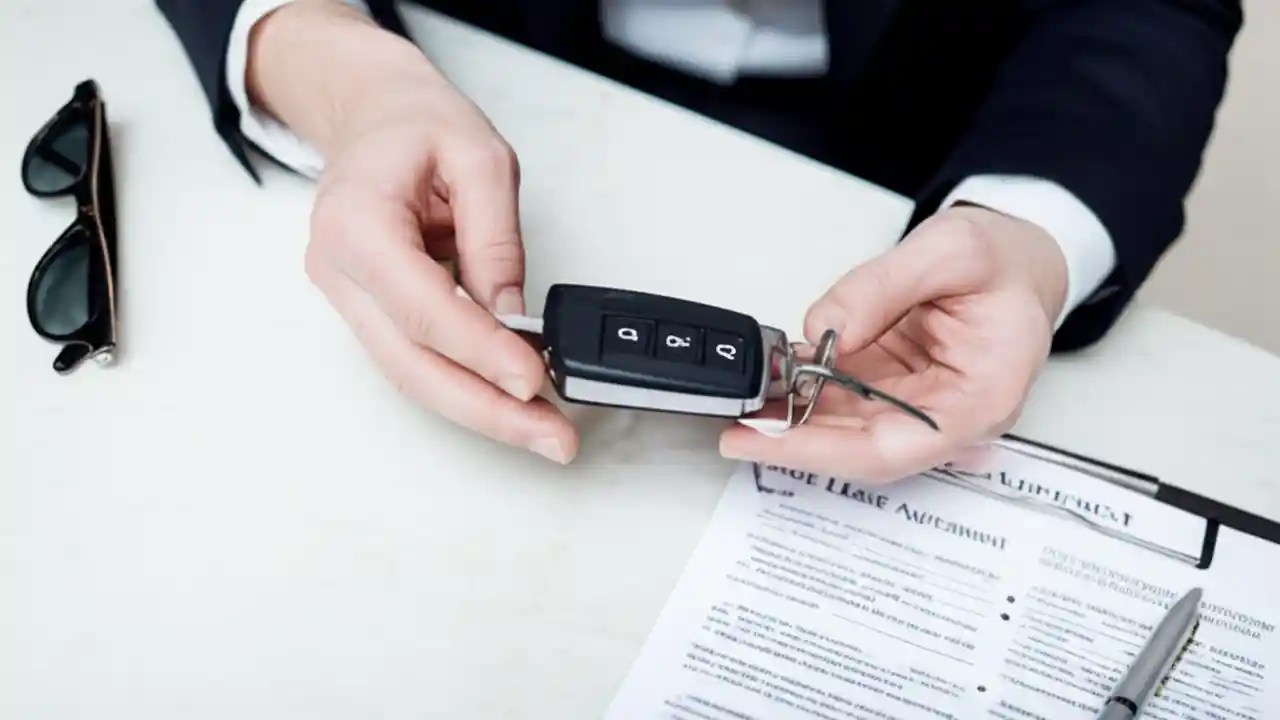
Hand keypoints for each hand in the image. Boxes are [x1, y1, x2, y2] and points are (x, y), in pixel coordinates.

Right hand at [248, 1, 576, 461]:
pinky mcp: (369, 312)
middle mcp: (338, 269)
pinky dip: (466, 385)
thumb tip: (514, 318)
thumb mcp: (479, 157)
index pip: (420, 307)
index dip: (479, 351)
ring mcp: (348, 297)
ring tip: (544, 430)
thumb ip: (496, 239)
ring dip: (481, 409)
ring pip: (412, 376)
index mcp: (356, 220)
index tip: (533, 378)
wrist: (372, 115)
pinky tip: (512, 401)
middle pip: (412, 364)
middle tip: (553, 437)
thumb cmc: (414, 125)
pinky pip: (416, 360)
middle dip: (487, 409)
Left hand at [719, 205, 1068, 481]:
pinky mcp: (897, 389)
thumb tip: (824, 328)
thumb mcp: (952, 249)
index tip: (767, 440)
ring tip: (746, 402)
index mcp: (982, 398)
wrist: (1022, 259)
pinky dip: (808, 391)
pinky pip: (847, 401)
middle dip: (795, 441)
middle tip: (736, 428)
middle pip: (863, 448)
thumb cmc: (1006, 262)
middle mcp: (950, 415)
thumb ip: (882, 287)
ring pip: (848, 430)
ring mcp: (920, 405)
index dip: (822, 451)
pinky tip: (775, 379)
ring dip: (795, 420)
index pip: (894, 448)